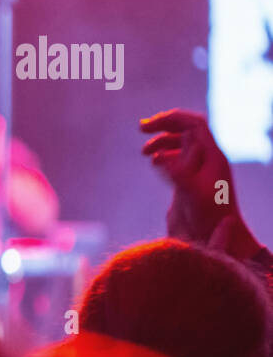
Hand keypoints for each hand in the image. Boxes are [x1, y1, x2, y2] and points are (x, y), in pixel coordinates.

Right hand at [140, 108, 259, 257]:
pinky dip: (164, 154)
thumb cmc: (208, 217)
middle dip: (164, 125)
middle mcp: (207, 158)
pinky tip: (154, 162)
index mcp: (212, 156)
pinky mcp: (192, 179)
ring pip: (181, 143)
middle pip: (187, 129)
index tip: (147, 127)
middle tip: (141, 128)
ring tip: (144, 152)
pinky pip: (179, 157)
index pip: (194, 124)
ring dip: (161, 141)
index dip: (171, 119)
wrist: (216, 237)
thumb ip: (180, 172)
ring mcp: (200, 168)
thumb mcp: (192, 194)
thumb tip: (163, 154)